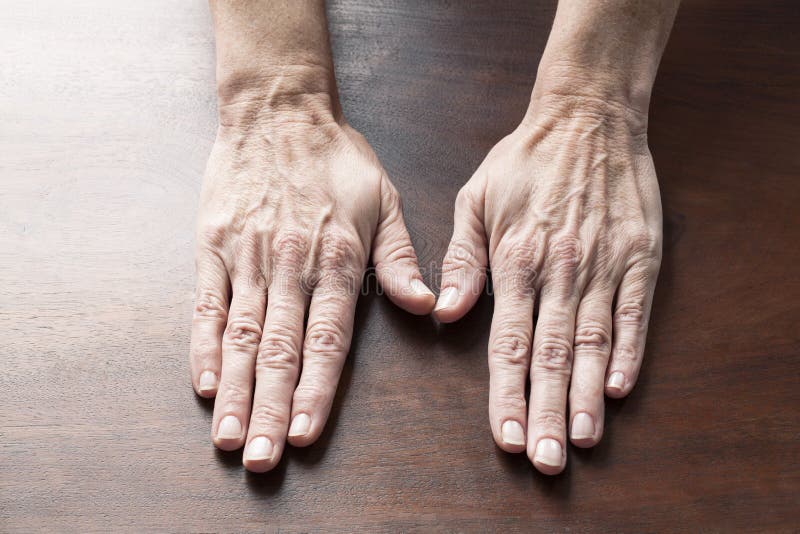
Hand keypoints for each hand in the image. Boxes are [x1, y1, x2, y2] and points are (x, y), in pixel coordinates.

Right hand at [189, 92, 433, 472]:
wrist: (278, 111)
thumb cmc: (337, 158)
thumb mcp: (385, 200)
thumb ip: (400, 258)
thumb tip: (428, 306)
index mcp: (336, 258)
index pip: (327, 338)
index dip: (314, 389)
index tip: (302, 433)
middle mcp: (290, 264)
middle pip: (278, 348)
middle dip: (268, 408)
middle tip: (260, 458)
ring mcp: (248, 256)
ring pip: (239, 334)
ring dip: (234, 390)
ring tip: (227, 437)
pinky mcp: (214, 245)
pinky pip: (206, 302)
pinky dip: (203, 346)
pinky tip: (204, 384)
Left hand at [435, 94, 661, 473]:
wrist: (587, 116)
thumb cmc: (524, 160)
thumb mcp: (475, 199)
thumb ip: (461, 258)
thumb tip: (446, 312)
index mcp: (514, 259)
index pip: (509, 342)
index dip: (507, 394)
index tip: (508, 436)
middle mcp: (558, 269)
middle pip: (552, 354)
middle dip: (547, 411)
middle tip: (546, 459)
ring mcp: (602, 264)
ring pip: (594, 342)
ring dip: (588, 395)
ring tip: (582, 438)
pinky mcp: (639, 256)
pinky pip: (635, 312)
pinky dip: (631, 350)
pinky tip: (622, 388)